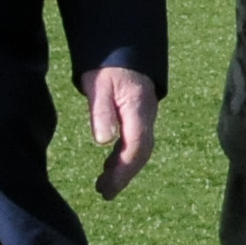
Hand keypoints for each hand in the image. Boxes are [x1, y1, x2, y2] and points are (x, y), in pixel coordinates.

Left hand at [80, 65, 157, 200]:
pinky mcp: (139, 118)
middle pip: (141, 152)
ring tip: (104, 187)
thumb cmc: (108, 67)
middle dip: (124, 175)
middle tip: (105, 193)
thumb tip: (103, 141)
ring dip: (124, 170)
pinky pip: (136, 143)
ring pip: (140, 149)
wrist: (123, 50)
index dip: (123, 168)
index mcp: (138, 109)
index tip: (107, 185)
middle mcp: (147, 116)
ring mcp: (145, 117)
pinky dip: (123, 158)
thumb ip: (101, 111)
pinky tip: (109, 167)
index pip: (136, 145)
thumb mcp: (98, 85)